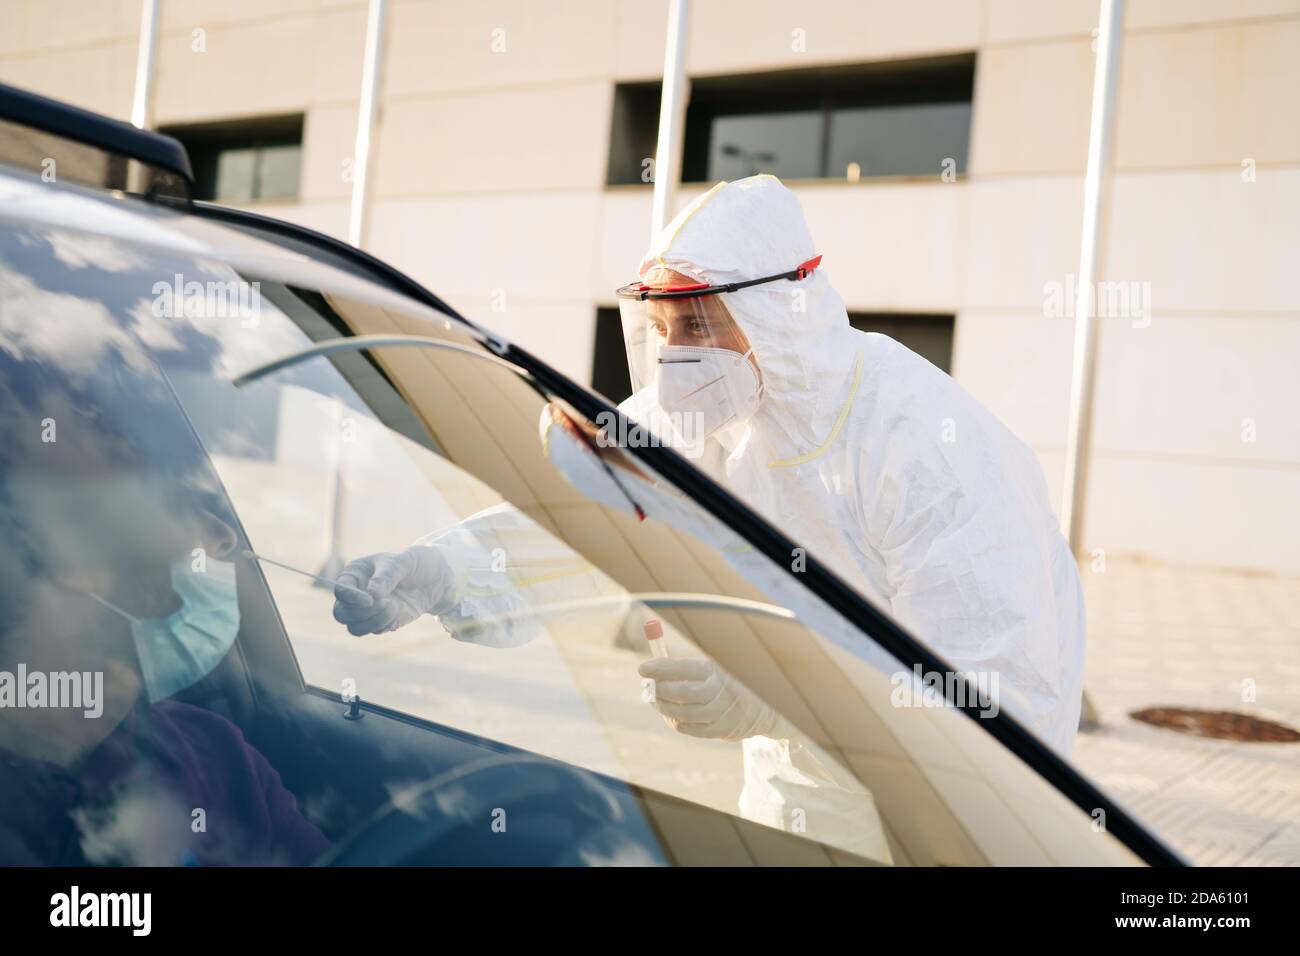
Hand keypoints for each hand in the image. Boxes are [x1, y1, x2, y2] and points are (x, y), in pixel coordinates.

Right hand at [332, 546, 456, 635]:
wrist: (434, 578)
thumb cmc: (414, 563)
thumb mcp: (403, 562)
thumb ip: (387, 576)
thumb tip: (372, 594)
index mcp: (355, 573)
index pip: (341, 589)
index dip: (351, 597)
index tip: (371, 599)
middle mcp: (356, 593)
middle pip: (341, 613)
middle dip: (361, 613)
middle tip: (385, 603)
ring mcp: (367, 610)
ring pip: (355, 627)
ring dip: (374, 622)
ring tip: (395, 606)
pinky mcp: (380, 621)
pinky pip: (375, 631)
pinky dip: (386, 624)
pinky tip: (400, 610)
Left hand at [637, 658, 779, 740]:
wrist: (766, 706)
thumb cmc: (728, 684)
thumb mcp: (713, 670)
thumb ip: (686, 671)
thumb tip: (653, 671)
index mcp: (716, 670)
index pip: (683, 668)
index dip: (661, 669)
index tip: (642, 669)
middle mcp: (721, 690)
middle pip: (682, 693)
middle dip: (659, 691)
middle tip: (647, 689)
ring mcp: (723, 712)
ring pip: (685, 714)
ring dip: (666, 709)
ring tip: (657, 703)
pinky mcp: (725, 729)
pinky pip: (695, 730)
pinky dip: (680, 724)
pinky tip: (673, 718)